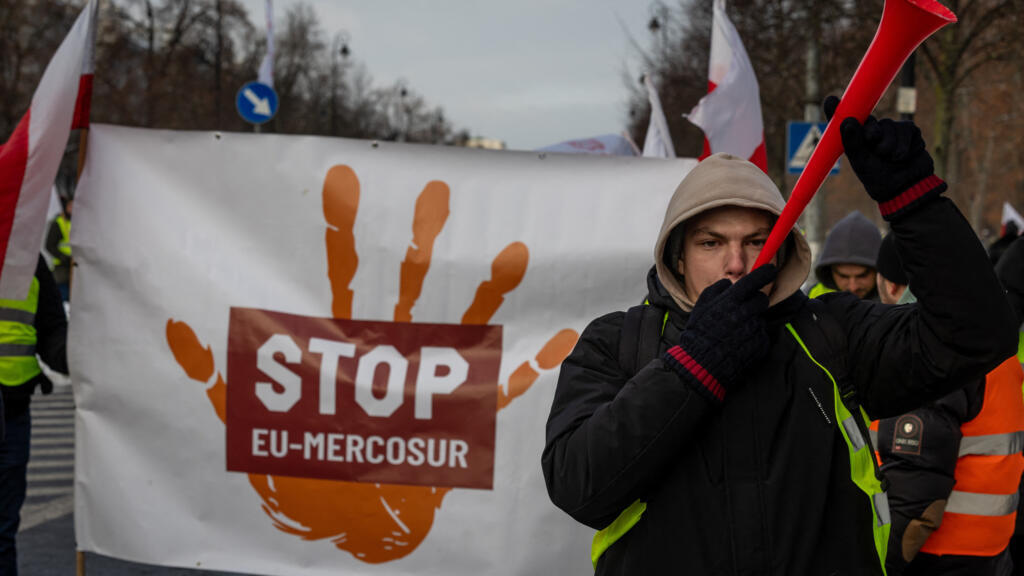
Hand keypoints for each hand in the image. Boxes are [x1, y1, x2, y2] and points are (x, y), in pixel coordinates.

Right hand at [664, 264, 776, 402]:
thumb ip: (715, 290)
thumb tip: (728, 283)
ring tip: (735, 333)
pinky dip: (753, 338)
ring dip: (751, 322)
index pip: (753, 281)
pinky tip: (739, 343)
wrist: (701, 364)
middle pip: (762, 300)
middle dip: (755, 302)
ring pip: (760, 319)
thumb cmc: (699, 334)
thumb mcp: (700, 307)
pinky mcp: (760, 345)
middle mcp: (744, 313)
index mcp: (730, 301)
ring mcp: (754, 330)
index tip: (771, 269)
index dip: (764, 273)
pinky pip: (762, 336)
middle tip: (743, 310)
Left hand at [823, 95, 945, 219]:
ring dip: (890, 146)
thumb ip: (854, 142)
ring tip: (891, 159)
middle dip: (872, 133)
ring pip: (889, 126)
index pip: (847, 120)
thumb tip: (848, 121)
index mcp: (857, 139)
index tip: (830, 100)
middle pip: (870, 121)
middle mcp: (873, 131)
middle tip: (874, 144)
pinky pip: (906, 130)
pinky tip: (905, 156)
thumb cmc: (880, 178)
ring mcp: (892, 129)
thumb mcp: (862, 162)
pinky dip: (904, 146)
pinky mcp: (910, 131)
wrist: (908, 189)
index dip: (838, 108)